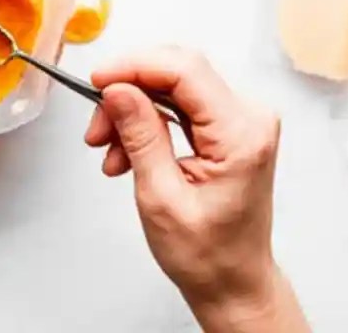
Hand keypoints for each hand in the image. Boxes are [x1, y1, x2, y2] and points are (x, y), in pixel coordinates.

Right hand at [85, 48, 301, 330]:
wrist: (233, 281)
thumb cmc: (207, 254)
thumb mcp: (161, 197)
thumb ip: (140, 136)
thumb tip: (118, 90)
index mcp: (242, 134)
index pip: (185, 71)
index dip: (136, 66)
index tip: (98, 81)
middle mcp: (250, 118)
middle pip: (178, 72)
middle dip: (130, 92)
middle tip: (97, 126)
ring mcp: (241, 120)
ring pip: (174, 87)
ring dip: (134, 111)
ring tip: (110, 152)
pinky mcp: (229, 127)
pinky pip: (181, 105)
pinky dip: (148, 121)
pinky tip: (127, 152)